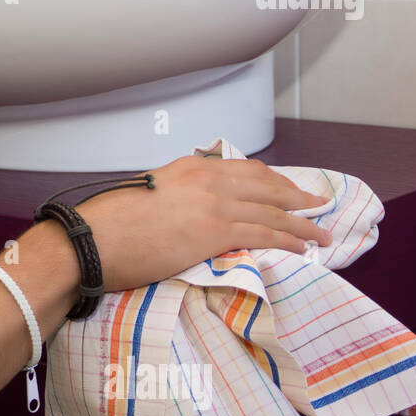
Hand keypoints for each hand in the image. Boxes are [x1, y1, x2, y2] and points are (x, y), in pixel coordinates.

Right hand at [77, 155, 331, 292]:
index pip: (246, 169)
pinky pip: (265, 234)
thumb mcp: (148, 192)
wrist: (94, 240)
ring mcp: (214, 204)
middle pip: (267, 187)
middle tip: (317, 207)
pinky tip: (302, 248)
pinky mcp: (215, 232)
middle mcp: (208, 179)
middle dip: (297, 198)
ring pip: (273, 211)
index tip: (288, 189)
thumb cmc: (110, 222)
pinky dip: (289, 240)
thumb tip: (190, 209)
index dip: (275, 180)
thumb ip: (176, 193)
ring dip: (303, 224)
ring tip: (322, 235)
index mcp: (191, 167)